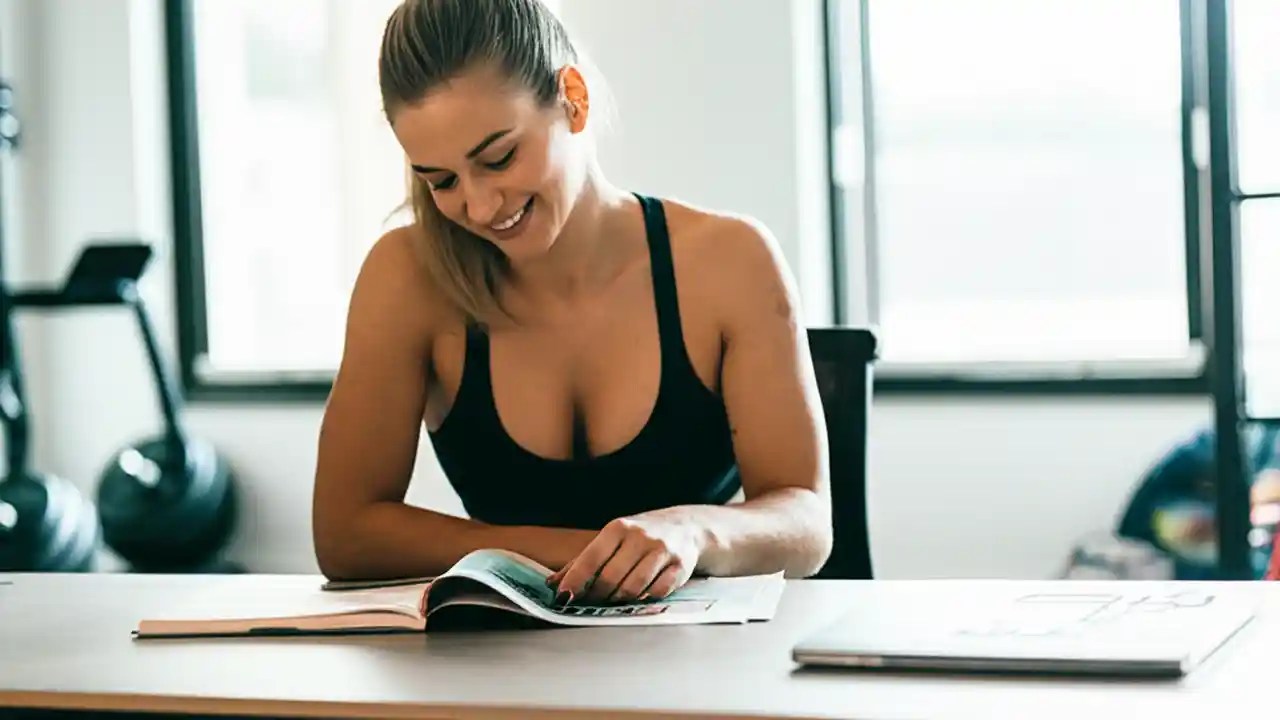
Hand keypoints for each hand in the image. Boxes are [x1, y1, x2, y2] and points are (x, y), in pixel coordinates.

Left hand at [546, 510, 704, 604]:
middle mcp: (639, 536)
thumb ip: (582, 562)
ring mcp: (661, 550)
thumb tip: (552, 584)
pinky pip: (657, 592)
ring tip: (617, 597)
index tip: (563, 597)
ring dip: (621, 599)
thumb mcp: (610, 541)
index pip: (591, 558)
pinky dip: (646, 598)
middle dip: (598, 595)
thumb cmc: (639, 537)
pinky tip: (643, 594)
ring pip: (633, 588)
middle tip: (592, 601)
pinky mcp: (680, 565)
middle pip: (610, 577)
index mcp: (617, 528)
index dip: (575, 580)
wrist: (685, 527)